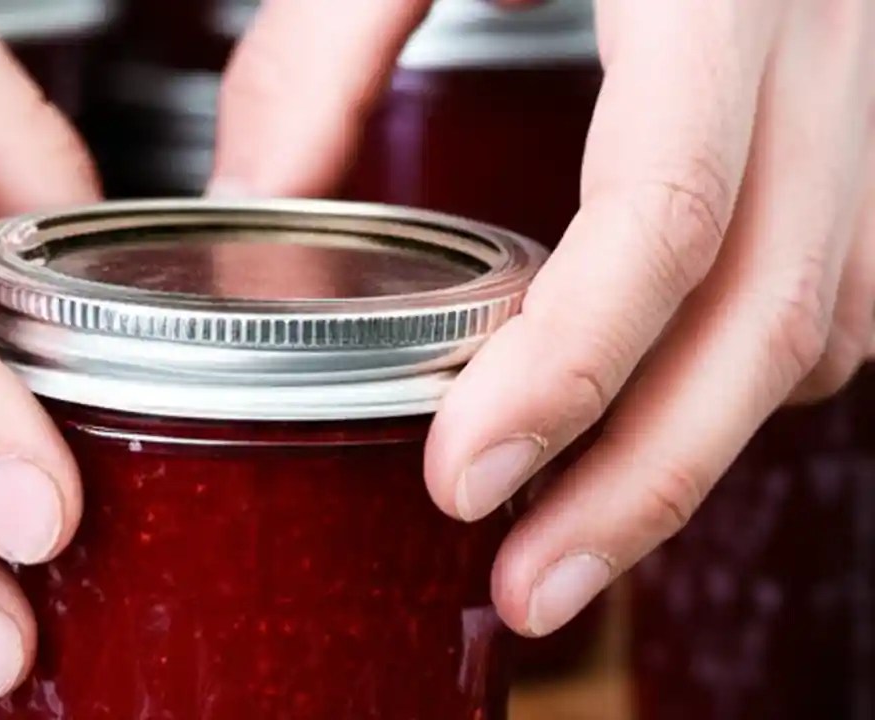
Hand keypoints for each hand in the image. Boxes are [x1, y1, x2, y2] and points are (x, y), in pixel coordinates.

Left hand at [213, 0, 874, 634]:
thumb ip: (327, 48)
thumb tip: (254, 202)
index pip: (667, 215)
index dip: (568, 370)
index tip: (460, 479)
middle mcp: (819, 51)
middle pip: (771, 318)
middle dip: (645, 483)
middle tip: (529, 588)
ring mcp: (863, 94)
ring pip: (825, 323)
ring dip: (699, 446)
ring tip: (576, 532)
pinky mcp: (856, 125)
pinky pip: (841, 286)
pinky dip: (743, 376)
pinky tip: (651, 412)